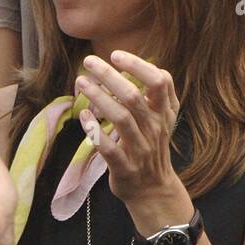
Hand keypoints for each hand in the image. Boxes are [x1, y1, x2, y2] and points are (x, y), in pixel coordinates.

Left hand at [74, 51, 182, 209]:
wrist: (153, 190)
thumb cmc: (151, 147)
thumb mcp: (161, 119)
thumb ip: (153, 94)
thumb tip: (129, 65)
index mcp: (164, 113)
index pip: (160, 81)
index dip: (138, 65)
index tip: (116, 55)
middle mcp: (155, 128)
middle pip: (133, 96)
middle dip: (109, 76)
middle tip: (89, 61)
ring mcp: (141, 149)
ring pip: (121, 118)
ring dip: (99, 98)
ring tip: (81, 82)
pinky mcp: (125, 167)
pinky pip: (109, 148)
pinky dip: (95, 131)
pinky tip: (83, 115)